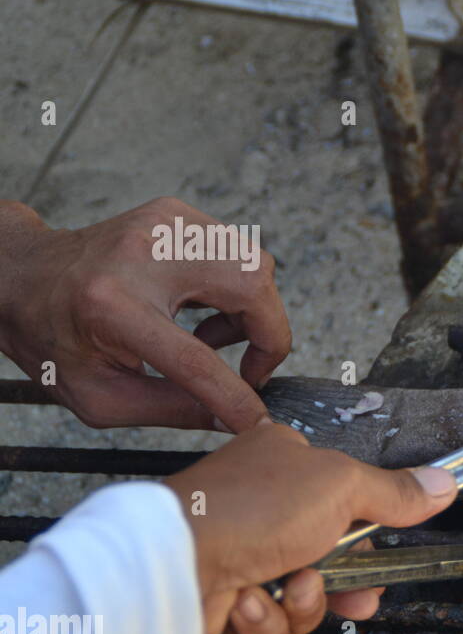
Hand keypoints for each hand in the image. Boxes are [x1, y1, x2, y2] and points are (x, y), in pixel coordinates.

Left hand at [0, 197, 290, 431]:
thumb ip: (170, 409)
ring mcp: (163, 225)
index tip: (259, 420)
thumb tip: (232, 420)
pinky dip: (235, 290)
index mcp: (110, 306)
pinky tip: (200, 312)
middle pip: (249, 286)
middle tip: (248, 371)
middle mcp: (142, 254)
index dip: (236, 395)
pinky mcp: (176, 214)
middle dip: (268, 336)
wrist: (23, 276)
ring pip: (255, 265)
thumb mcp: (98, 396)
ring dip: (252, 313)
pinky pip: (238, 253)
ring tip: (210, 341)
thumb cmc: (53, 339)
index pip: (196, 359)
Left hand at [164, 419, 456, 633]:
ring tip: (282, 586)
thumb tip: (445, 482)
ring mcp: (242, 553)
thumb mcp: (342, 487)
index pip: (348, 499)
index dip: (368, 532)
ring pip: (303, 597)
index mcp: (287, 461)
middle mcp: (263, 505)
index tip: (384, 550)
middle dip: (341, 582)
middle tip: (355, 595)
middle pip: (331, 557)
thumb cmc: (248, 509)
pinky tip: (244, 600)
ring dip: (301, 602)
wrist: (169, 565)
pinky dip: (263, 618)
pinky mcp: (223, 599)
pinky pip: (269, 624)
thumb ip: (395, 492)